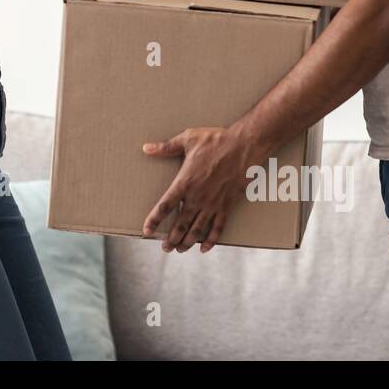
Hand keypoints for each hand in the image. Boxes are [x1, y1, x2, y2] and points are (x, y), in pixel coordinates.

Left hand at [142, 125, 255, 252]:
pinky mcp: (226, 205)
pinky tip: (205, 248)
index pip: (164, 207)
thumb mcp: (187, 139)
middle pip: (180, 225)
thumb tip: (146, 148)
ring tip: (180, 250)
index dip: (154, 221)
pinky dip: (211, 240)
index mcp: (184, 183)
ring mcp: (212, 204)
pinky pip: (217, 227)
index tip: (146, 231)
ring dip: (188, 242)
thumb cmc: (215, 140)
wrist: (243, 146)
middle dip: (171, 239)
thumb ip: (166, 147)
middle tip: (165, 248)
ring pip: (197, 230)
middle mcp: (197, 197)